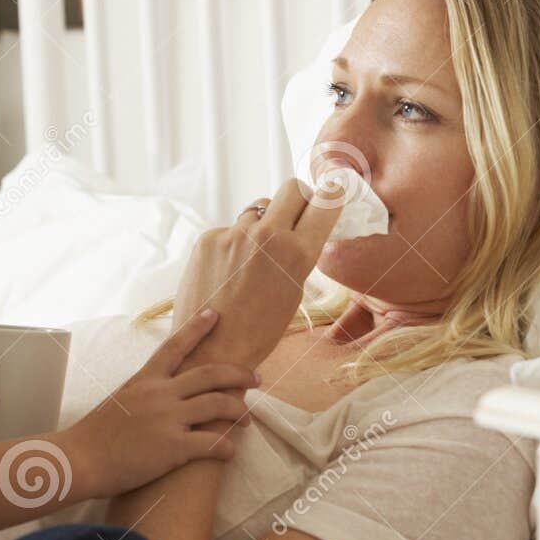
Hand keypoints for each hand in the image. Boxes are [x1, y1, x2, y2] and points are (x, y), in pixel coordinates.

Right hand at [61, 310, 257, 498]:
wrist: (79, 459)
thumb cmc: (93, 436)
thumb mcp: (119, 400)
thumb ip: (143, 394)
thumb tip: (157, 396)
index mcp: (145, 380)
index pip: (175, 346)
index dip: (197, 328)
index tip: (215, 314)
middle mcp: (160, 394)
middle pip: (210, 374)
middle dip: (238, 374)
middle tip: (256, 378)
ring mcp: (168, 419)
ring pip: (218, 405)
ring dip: (239, 411)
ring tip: (247, 419)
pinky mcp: (173, 448)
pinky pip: (212, 444)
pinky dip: (227, 448)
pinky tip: (231, 452)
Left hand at [172, 178, 342, 368]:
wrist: (212, 351)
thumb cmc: (259, 330)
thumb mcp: (294, 291)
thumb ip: (299, 253)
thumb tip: (300, 224)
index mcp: (297, 253)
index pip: (326, 201)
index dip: (331, 195)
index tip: (331, 193)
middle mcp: (267, 236)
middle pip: (292, 188)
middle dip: (298, 199)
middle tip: (293, 217)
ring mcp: (234, 234)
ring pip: (258, 210)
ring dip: (261, 225)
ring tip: (253, 261)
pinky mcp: (208, 238)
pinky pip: (230, 228)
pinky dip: (233, 243)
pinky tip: (228, 272)